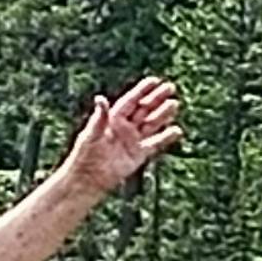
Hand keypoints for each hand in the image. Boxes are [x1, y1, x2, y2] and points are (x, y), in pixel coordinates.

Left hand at [64, 78, 186, 195]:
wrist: (88, 180)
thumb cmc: (84, 155)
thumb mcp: (91, 134)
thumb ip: (99, 117)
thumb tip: (101, 98)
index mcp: (113, 119)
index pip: (131, 101)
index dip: (142, 90)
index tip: (154, 81)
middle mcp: (125, 127)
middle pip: (144, 110)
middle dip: (157, 99)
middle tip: (170, 87)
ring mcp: (133, 140)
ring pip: (152, 124)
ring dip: (163, 114)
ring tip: (175, 104)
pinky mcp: (139, 155)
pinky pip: (156, 143)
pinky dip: (166, 137)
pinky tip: (176, 130)